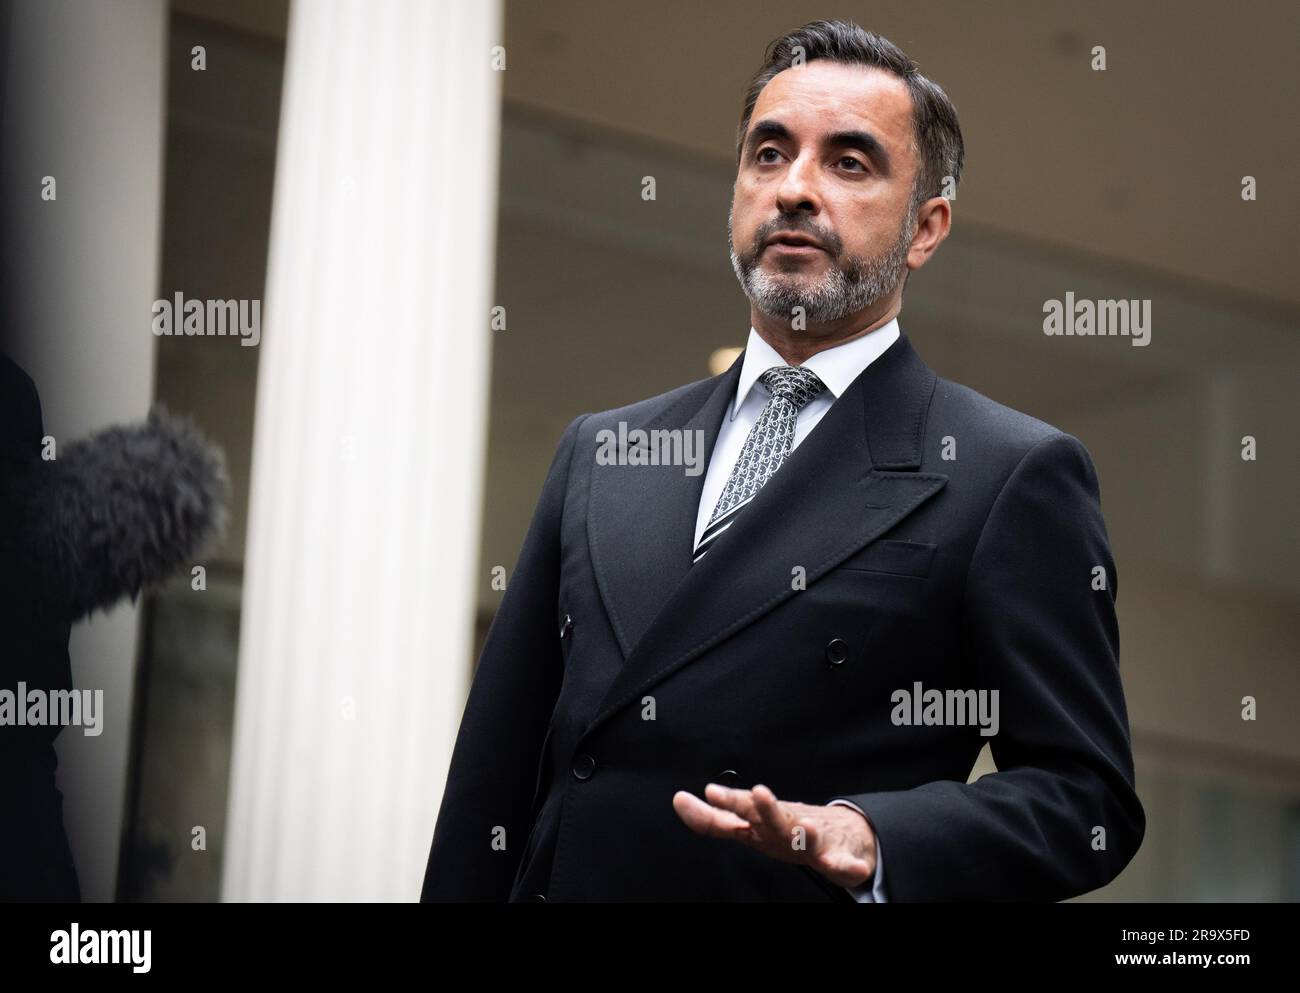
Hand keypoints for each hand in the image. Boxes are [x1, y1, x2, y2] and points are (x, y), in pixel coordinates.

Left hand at [672, 782, 875, 887]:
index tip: (702, 794)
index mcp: (761, 824)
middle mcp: (785, 827)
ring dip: (806, 830)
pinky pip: (842, 863)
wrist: (843, 832)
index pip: (733, 816)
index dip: (717, 810)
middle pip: (771, 817)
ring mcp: (813, 839)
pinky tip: (845, 867)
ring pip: (808, 835)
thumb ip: (715, 820)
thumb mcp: (750, 824)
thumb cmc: (788, 828)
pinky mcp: (838, 855)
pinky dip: (845, 865)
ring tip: (804, 825)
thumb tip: (680, 802)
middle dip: (765, 807)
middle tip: (758, 793)